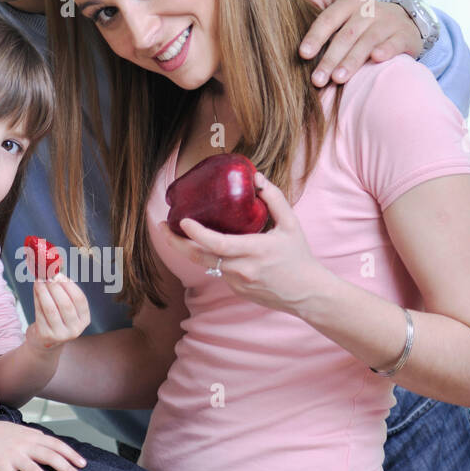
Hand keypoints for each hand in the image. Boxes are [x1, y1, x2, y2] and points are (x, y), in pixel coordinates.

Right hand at [0, 418, 86, 470]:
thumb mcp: (18, 430)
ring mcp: (13, 455)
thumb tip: (47, 440)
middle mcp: (25, 445)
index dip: (70, 454)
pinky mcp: (0, 466)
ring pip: (34, 470)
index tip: (82, 464)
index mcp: (31, 436)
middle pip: (50, 457)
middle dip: (66, 468)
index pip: (56, 444)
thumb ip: (33, 436)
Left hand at [27, 271, 90, 351]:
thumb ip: (63, 291)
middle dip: (55, 287)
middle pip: (65, 304)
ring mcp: (61, 334)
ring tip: (39, 280)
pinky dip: (37, 299)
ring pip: (51, 308)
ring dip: (44, 291)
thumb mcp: (65, 308)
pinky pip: (40, 313)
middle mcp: (75, 329)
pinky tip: (36, 289)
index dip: (69, 285)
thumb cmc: (56, 318)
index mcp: (84, 320)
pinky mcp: (46, 335)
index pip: (80, 299)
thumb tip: (54, 269)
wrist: (44, 342)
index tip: (59, 273)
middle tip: (47, 274)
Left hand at [162, 171, 328, 314]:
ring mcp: (236, 282)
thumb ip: (273, 198)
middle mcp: (241, 269)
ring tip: (177, 233)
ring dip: (191, 249)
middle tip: (162, 227)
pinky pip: (218, 271)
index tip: (182, 221)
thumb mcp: (290, 224)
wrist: (307, 293)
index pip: (216, 244)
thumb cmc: (299, 257)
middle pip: (199, 258)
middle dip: (175, 243)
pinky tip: (210, 247)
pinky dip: (212, 258)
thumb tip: (256, 177)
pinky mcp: (236, 290)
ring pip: (206, 264)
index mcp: (254, 250)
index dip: (196, 233)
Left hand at [284, 0, 422, 85]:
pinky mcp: (404, 36)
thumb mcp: (336, 4)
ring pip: (368, 42)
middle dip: (331, 58)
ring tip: (338, 79)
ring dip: (352, 60)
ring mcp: (387, 23)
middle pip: (346, 35)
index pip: (328, 19)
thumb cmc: (360, 16)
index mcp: (348, 3)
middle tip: (317, 79)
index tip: (303, 54)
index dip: (316, 36)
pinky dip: (386, 50)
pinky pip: (395, 43)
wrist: (402, 19)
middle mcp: (368, 10)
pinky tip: (376, 60)